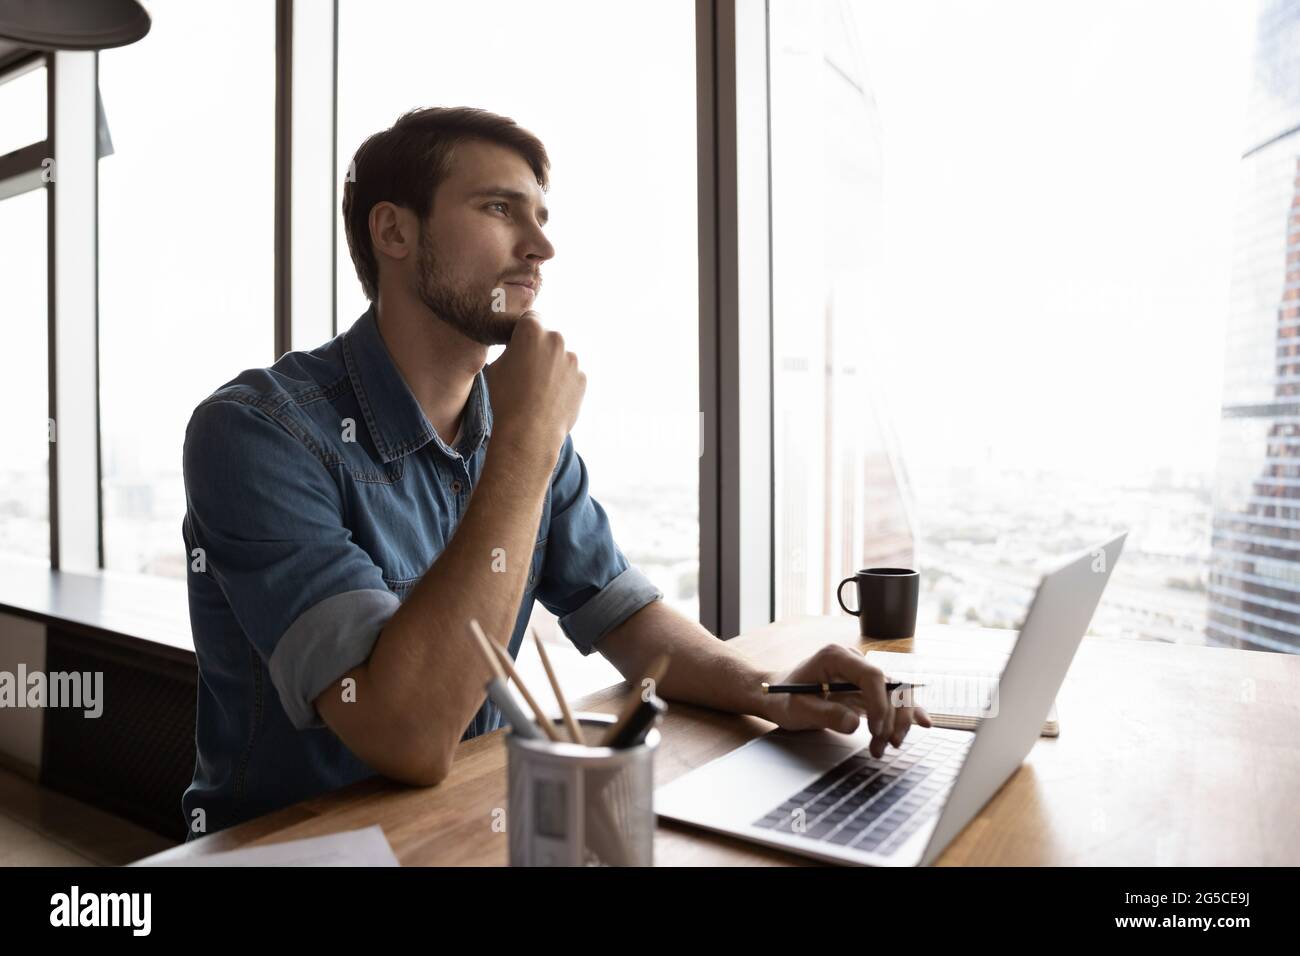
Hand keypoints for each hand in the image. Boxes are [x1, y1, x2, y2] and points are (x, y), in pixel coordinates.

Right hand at [483, 311, 585, 461]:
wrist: (529, 431)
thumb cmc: (506, 398)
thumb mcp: (496, 367)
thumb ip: (511, 350)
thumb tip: (517, 348)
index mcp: (532, 330)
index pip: (531, 318)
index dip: (524, 332)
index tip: (520, 345)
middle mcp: (556, 339)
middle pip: (549, 338)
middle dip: (540, 349)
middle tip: (527, 372)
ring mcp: (572, 360)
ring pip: (561, 358)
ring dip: (553, 367)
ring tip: (538, 390)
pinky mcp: (582, 378)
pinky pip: (571, 376)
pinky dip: (563, 383)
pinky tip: (550, 399)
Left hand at [760, 644, 930, 758]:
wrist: (776, 696)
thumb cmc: (783, 699)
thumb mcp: (798, 709)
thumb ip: (825, 714)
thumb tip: (854, 723)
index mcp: (836, 657)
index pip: (872, 675)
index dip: (880, 703)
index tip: (876, 729)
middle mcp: (854, 661)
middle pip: (890, 684)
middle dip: (894, 716)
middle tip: (887, 743)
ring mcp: (862, 674)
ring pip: (896, 693)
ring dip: (899, 720)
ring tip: (889, 746)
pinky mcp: (866, 689)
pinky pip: (892, 699)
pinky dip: (907, 712)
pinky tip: (923, 723)